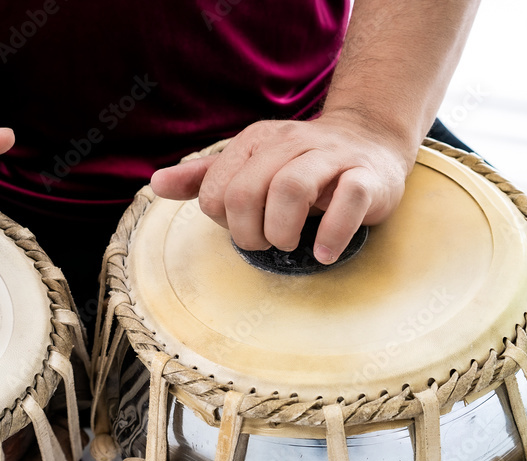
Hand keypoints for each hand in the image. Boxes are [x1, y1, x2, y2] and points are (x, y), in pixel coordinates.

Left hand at [150, 112, 414, 263]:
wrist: (370, 142)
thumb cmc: (299, 164)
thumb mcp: (249, 165)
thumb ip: (204, 177)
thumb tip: (156, 184)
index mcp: (256, 141)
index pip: (218, 188)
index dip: (224, 220)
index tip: (245, 226)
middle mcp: (292, 143)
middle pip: (248, 190)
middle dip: (248, 231)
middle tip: (265, 243)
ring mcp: (332, 157)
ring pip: (293, 188)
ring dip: (282, 230)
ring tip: (289, 245)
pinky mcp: (367, 177)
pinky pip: (348, 200)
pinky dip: (331, 234)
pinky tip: (323, 252)